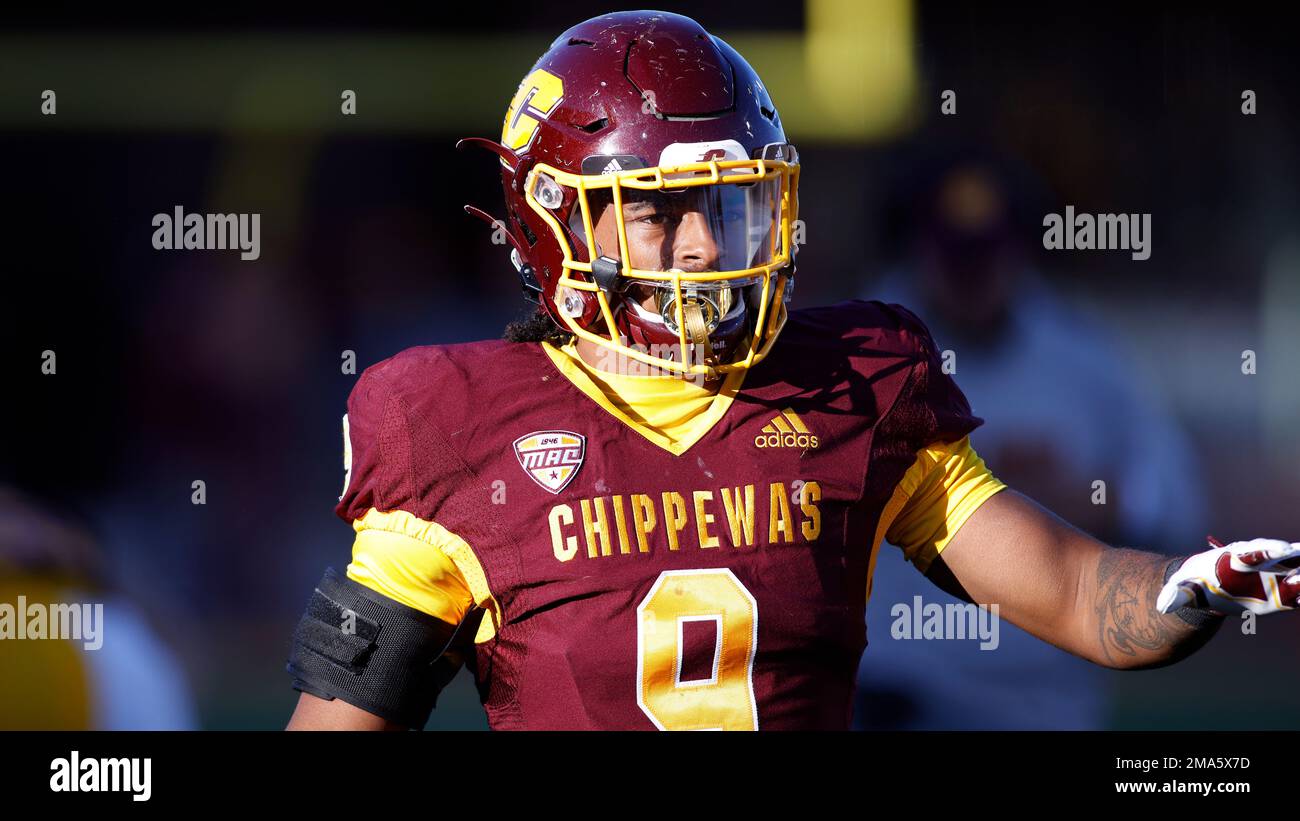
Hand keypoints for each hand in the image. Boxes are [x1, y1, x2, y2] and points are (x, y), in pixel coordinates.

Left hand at [1157, 537, 1299, 615]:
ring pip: (1290, 571)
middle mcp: (1255, 562)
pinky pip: (1294, 591)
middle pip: (1276, 556)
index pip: (1252, 551)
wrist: (1206, 587)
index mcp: (1233, 559)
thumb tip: (1162, 606)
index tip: (1283, 548)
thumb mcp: (1184, 588)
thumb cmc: (1195, 584)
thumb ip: (1177, 595)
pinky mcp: (1276, 591)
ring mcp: (1268, 575)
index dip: (1267, 549)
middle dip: (1291, 555)